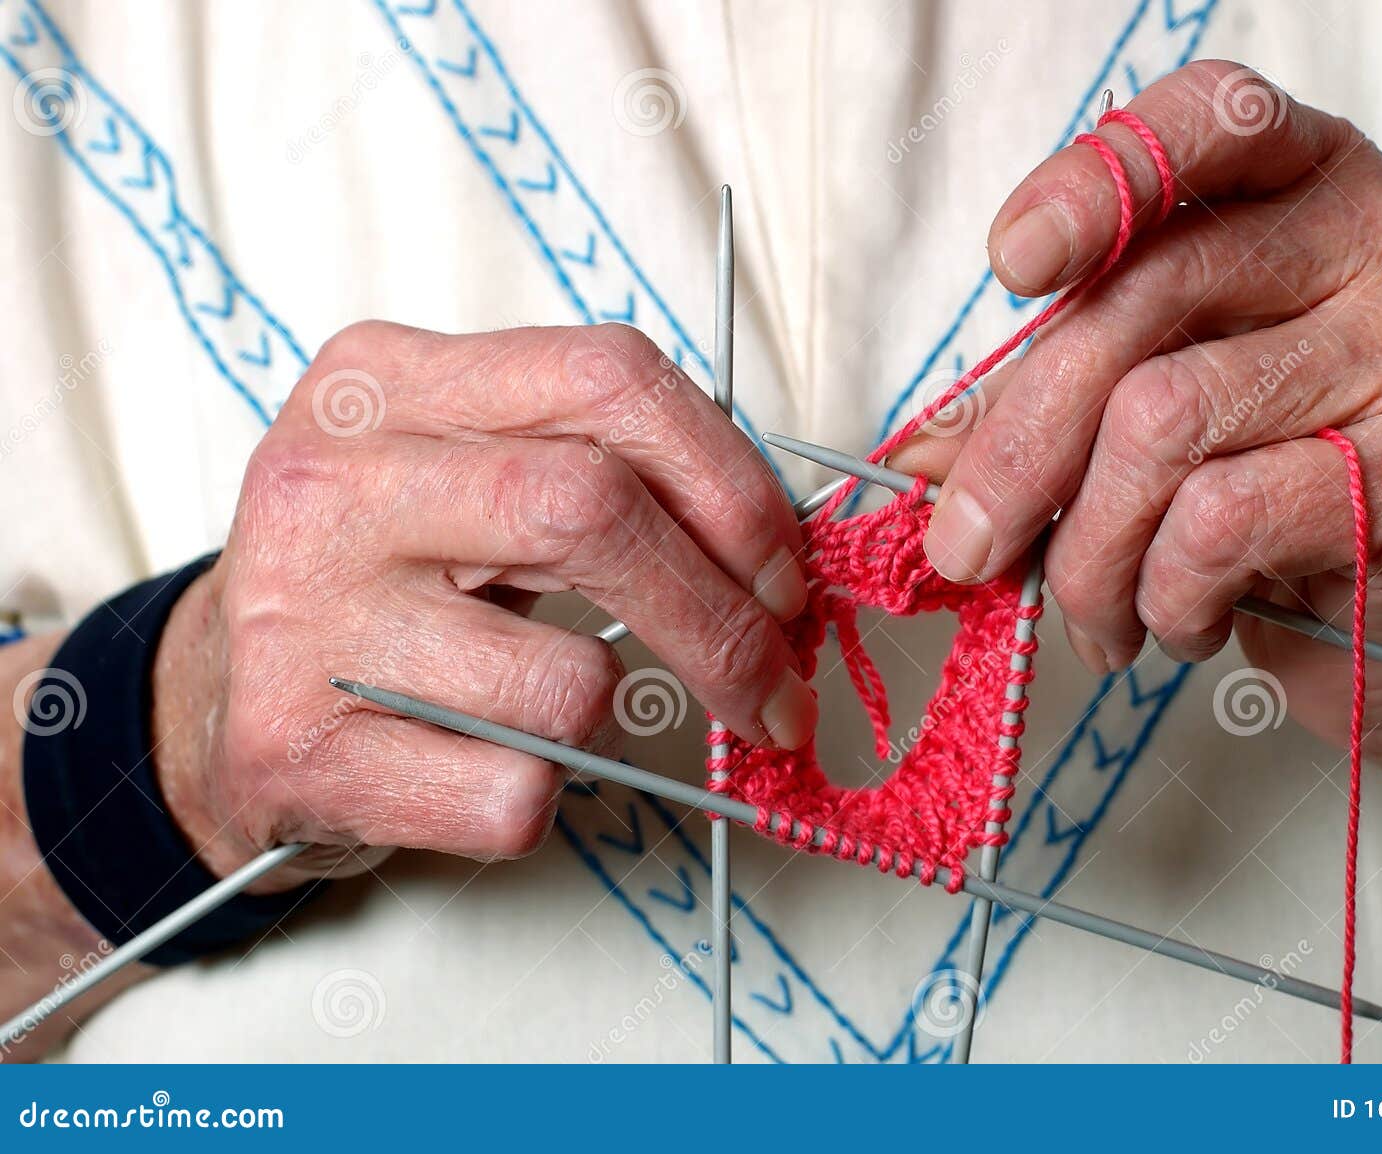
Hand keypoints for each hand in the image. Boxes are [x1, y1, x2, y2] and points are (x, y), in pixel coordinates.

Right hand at [153, 321, 814, 886]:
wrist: (212, 702)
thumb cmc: (381, 581)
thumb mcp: (466, 470)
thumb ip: (603, 465)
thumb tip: (779, 545)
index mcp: (389, 380)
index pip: (610, 379)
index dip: (731, 483)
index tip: (784, 572)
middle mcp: (333, 480)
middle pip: (592, 511)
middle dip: (723, 618)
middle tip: (771, 684)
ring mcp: (303, 616)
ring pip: (566, 680)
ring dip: (609, 715)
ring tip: (548, 703)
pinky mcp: (296, 748)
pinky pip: (512, 793)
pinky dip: (540, 798)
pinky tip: (482, 764)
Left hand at [895, 60, 1381, 763]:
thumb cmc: (1257, 496)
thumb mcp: (1141, 418)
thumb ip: (1044, 400)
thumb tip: (920, 451)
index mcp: (1299, 188)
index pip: (1201, 127)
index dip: (1095, 182)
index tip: (1012, 265)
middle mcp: (1370, 243)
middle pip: (1137, 303)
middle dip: (1016, 452)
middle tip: (964, 549)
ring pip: (1160, 423)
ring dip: (1088, 554)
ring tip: (1093, 615)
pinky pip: (1221, 520)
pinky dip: (1165, 596)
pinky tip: (1183, 624)